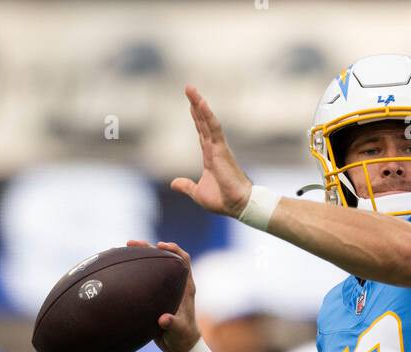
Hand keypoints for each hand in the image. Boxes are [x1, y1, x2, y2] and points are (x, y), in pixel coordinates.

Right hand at [126, 239, 198, 351]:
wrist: (179, 346)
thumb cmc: (182, 337)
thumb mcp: (178, 331)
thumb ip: (172, 324)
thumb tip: (163, 319)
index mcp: (185, 288)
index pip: (183, 260)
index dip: (173, 250)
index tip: (160, 246)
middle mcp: (175, 284)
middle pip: (164, 257)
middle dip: (149, 247)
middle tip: (132, 244)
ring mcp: (165, 288)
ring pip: (153, 266)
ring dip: (140, 256)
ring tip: (124, 249)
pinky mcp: (155, 295)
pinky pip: (144, 278)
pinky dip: (133, 271)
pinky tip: (119, 269)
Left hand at [171, 85, 251, 218]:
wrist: (236, 205)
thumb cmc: (222, 200)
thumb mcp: (198, 193)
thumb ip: (186, 186)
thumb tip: (173, 183)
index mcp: (209, 157)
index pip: (201, 133)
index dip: (196, 119)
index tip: (191, 105)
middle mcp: (214, 148)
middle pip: (203, 122)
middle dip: (196, 105)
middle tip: (189, 88)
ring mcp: (218, 147)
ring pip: (207, 120)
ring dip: (199, 104)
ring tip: (190, 89)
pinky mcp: (221, 148)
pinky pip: (214, 128)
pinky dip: (207, 115)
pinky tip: (201, 103)